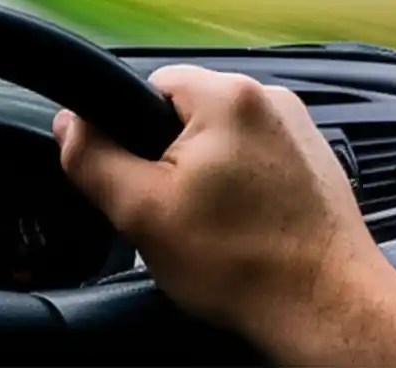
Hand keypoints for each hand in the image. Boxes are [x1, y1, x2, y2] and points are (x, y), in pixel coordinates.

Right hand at [53, 64, 392, 354]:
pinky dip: (240, 188)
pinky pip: (254, 160)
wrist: (327, 309)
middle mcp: (270, 100)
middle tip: (173, 212)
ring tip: (212, 226)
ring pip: (219, 140)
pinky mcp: (315, 161)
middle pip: (185, 114)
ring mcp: (299, 130)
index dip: (130, 135)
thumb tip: (68, 125)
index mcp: (227, 96)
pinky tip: (242, 228)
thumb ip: (92, 158)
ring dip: (205, 175)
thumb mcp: (140, 211)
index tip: (140, 181)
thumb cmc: (243, 264)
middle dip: (169, 159)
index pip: (147, 86)